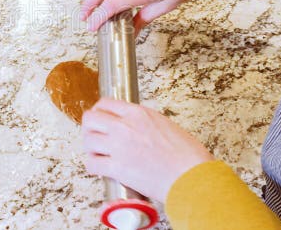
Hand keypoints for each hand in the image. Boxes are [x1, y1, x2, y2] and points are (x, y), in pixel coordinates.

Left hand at [81, 98, 213, 202]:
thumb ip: (144, 123)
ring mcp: (119, 147)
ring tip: (98, 155)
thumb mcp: (166, 125)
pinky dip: (93, 167)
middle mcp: (125, 126)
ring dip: (91, 148)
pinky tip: (100, 169)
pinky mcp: (118, 168)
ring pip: (88, 141)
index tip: (100, 120)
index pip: (106, 103)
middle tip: (95, 138)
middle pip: (90, 119)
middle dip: (89, 128)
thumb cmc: (188, 156)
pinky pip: (92, 164)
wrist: (192, 177)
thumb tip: (134, 127)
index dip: (99, 112)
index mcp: (139, 114)